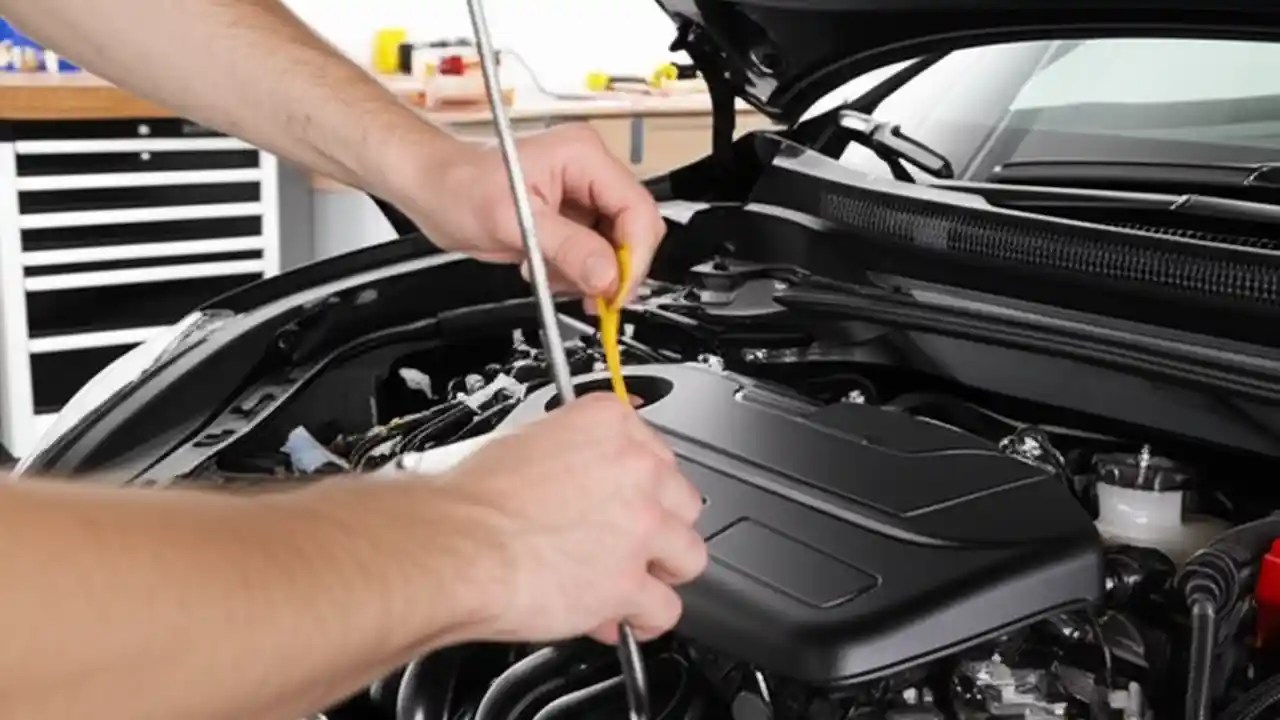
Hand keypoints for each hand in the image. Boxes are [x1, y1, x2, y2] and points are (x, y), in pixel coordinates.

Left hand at [402, 124, 664, 303]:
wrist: (433, 191)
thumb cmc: (459, 187)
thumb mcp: (513, 222)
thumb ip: (567, 248)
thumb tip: (608, 276)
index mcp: (584, 156)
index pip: (637, 210)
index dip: (633, 256)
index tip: (615, 292)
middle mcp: (590, 171)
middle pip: (633, 230)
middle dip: (610, 268)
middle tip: (591, 297)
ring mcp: (583, 195)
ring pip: (615, 248)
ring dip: (587, 273)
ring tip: (547, 272)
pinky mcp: (573, 217)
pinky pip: (593, 254)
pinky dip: (573, 272)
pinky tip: (542, 266)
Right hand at [436, 393, 706, 643]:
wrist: (452, 546)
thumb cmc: (469, 500)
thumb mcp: (524, 443)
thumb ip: (571, 456)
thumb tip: (582, 479)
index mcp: (610, 424)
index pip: (658, 452)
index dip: (642, 487)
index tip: (629, 501)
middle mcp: (635, 469)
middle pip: (682, 502)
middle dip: (658, 528)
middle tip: (627, 544)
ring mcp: (639, 526)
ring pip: (689, 555)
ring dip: (662, 573)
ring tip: (630, 583)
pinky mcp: (629, 581)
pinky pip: (667, 608)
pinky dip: (646, 620)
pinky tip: (624, 619)